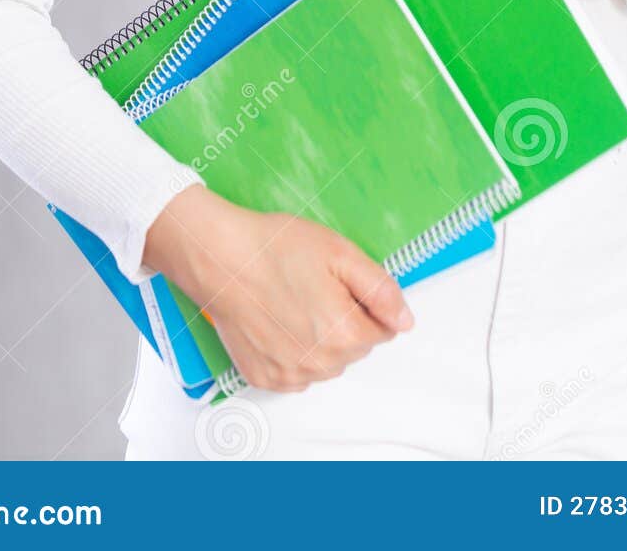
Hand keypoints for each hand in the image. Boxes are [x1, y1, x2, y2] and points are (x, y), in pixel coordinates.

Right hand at [143, 185, 413, 392]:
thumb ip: (381, 290)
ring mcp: (291, 375)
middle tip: (315, 286)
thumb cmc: (276, 249)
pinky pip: (297, 372)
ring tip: (294, 301)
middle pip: (356, 347)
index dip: (365, 301)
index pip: (384, 329)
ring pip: (327, 362)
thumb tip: (405, 320)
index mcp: (346, 334)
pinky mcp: (266, 378)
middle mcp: (321, 364)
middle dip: (345, 319)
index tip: (341, 283)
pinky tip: (278, 322)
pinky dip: (294, 351)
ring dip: (321, 339)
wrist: (221, 257)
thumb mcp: (341, 253)